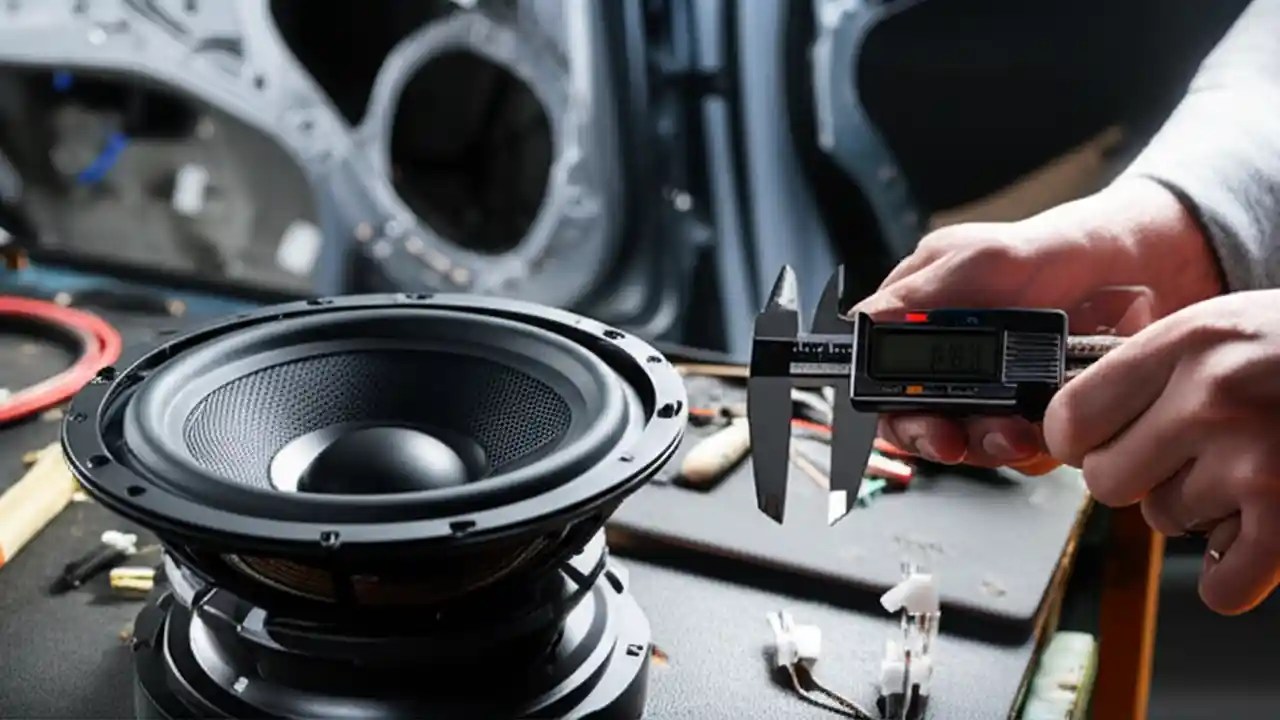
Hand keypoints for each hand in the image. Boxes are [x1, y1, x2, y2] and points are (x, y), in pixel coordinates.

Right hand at [856, 178, 1222, 467]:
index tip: (910, 417)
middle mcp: (946, 352)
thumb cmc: (1063, 247)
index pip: (874, 372)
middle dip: (938, 434)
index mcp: (919, 312)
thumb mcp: (986, 258)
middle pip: (914, 418)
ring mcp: (989, 385)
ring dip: (988, 443)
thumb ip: (922, 294)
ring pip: (965, 440)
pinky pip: (1018, 448)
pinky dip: (1035, 446)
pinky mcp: (1030, 410)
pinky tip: (1053, 426)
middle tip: (956, 442)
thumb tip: (866, 327)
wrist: (1148, 265)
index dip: (884, 403)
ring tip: (1021, 433)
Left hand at [1044, 290, 1279, 614]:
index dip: (1081, 441)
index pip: (1070, 419)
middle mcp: (1211, 398)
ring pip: (1165, 522)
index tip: (1099, 442)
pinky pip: (1221, 585)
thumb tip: (1074, 422)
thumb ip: (1155, 367)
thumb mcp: (1227, 326)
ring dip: (1200, 511)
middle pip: (1107, 481)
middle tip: (1187, 459)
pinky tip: (1261, 532)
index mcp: (1187, 343)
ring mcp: (1254, 461)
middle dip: (1139, 478)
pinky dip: (1237, 575)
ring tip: (1252, 472)